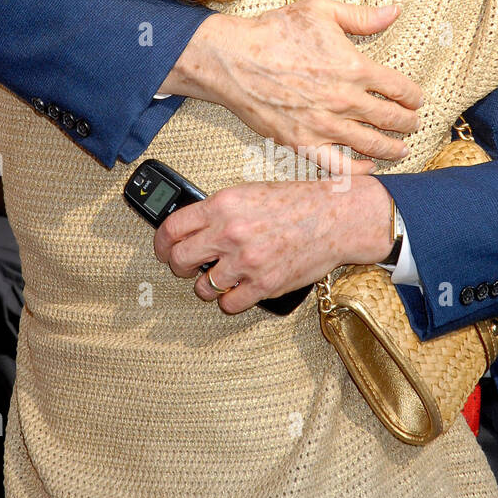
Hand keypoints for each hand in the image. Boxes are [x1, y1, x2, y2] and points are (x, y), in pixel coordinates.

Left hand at [154, 174, 393, 313]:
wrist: (336, 218)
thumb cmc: (297, 203)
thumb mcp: (250, 193)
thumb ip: (219, 211)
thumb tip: (192, 228)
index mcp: (223, 205)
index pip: (172, 228)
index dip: (161, 243)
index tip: (164, 249)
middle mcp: (230, 233)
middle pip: (180, 260)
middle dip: (180, 267)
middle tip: (188, 267)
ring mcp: (246, 261)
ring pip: (203, 287)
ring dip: (207, 286)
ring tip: (220, 279)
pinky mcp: (264, 284)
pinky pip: (229, 304)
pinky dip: (230, 301)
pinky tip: (239, 290)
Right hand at [161, 0, 423, 171]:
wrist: (233, 59)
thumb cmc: (274, 31)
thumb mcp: (320, 10)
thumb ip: (361, 16)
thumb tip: (394, 11)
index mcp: (354, 66)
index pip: (398, 87)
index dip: (413, 96)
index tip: (416, 100)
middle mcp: (344, 99)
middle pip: (390, 118)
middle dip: (407, 124)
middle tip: (414, 126)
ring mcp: (324, 124)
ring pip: (370, 144)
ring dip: (391, 149)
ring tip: (401, 150)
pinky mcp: (302, 142)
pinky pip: (337, 164)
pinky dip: (357, 170)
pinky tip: (368, 168)